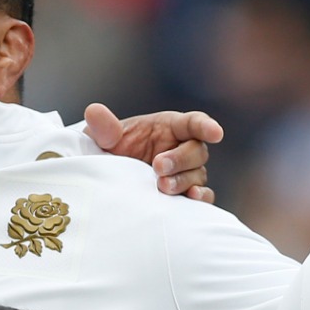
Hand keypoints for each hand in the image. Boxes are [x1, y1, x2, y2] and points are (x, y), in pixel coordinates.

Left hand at [83, 103, 222, 203]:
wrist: (108, 176)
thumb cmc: (111, 149)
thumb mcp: (103, 138)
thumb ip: (102, 127)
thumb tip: (93, 111)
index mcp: (169, 126)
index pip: (194, 122)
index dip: (206, 126)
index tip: (215, 133)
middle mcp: (182, 147)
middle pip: (197, 151)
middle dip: (180, 159)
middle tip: (158, 166)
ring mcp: (186, 171)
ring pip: (197, 175)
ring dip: (183, 181)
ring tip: (162, 186)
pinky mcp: (184, 192)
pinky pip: (202, 195)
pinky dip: (201, 197)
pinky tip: (191, 198)